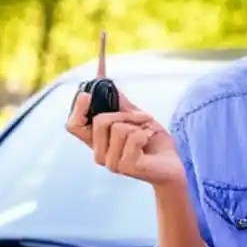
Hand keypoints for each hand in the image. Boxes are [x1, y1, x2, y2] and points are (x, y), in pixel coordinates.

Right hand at [65, 86, 184, 188]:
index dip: (77, 108)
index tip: (87, 95)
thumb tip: (103, 79)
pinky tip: (149, 142)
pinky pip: (134, 138)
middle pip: (99, 121)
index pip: (73, 126)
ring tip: (147, 133)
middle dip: (124, 113)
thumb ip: (118, 103)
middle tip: (141, 118)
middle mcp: (100, 154)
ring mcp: (112, 163)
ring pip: (118, 128)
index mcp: (97, 142)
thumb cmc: (153, 142)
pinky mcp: (127, 167)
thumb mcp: (134, 118)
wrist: (173, 165)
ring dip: (139, 125)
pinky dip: (146, 134)